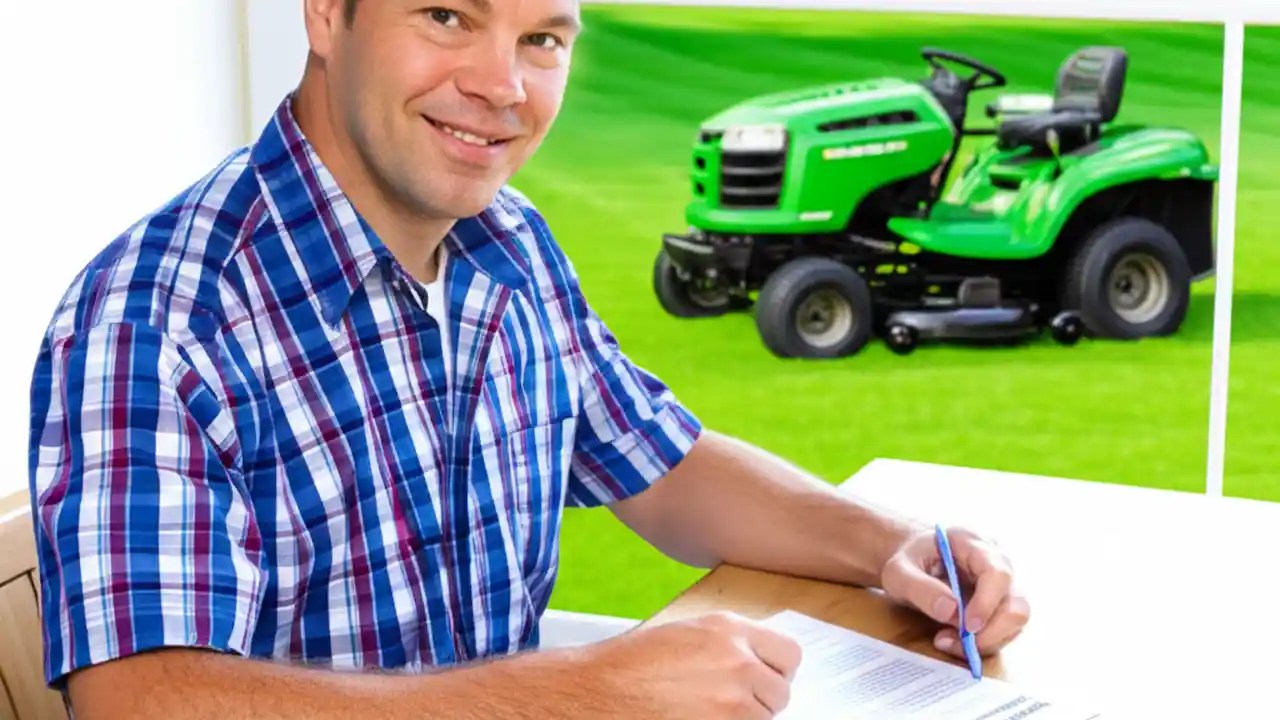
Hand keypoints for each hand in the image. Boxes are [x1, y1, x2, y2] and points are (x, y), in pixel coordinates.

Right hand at [584, 611, 802, 718]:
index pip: (788, 654)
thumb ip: (726, 645)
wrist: (597, 692)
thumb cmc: (630, 664)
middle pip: (780, 692)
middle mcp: (738, 662)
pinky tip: (697, 719)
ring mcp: (733, 702)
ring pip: (764, 719)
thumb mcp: (684, 634)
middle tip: (728, 703)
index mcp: (729, 630)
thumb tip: (756, 664)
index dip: (777, 670)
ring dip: (743, 719)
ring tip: (706, 713)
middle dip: (760, 700)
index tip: (764, 679)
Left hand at [878, 526, 1029, 659]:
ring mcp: (1004, 584)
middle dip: (990, 632)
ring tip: (946, 641)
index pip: (998, 573)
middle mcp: (998, 562)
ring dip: (985, 641)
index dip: (987, 603)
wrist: (914, 561)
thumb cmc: (909, 561)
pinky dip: (982, 642)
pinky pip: (1004, 630)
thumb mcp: (899, 572)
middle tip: (954, 642)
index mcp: (974, 543)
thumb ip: (920, 588)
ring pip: (1014, 622)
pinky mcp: (1001, 604)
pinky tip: (952, 640)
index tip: (967, 626)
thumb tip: (951, 612)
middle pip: (1016, 603)